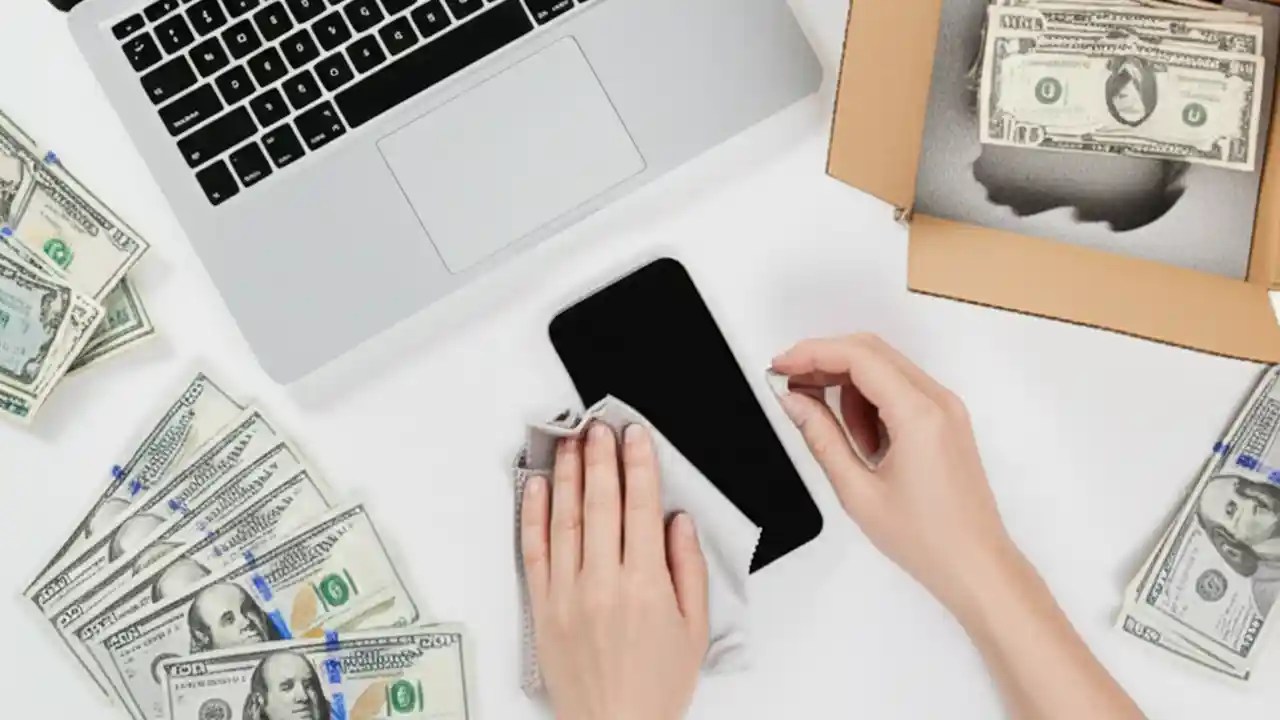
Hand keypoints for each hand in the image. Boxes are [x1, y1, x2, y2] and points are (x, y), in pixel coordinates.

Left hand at [521, 424, 708, 719]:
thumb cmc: (656, 686)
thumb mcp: (694, 629)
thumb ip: (688, 569)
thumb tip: (678, 520)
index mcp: (645, 585)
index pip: (640, 508)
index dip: (639, 465)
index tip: (635, 436)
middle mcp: (603, 582)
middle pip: (599, 504)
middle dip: (600, 458)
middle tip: (599, 425)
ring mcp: (567, 593)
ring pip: (563, 519)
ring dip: (566, 475)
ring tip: (568, 441)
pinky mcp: (542, 608)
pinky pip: (533, 551)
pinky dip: (533, 515)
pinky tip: (536, 486)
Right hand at [772, 334, 1018, 612]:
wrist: (976, 565)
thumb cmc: (927, 539)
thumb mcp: (857, 491)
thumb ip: (821, 437)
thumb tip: (793, 402)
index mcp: (918, 415)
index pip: (858, 357)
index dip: (812, 354)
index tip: (781, 367)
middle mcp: (938, 401)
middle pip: (871, 352)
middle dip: (825, 362)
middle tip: (791, 386)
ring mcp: (946, 409)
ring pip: (884, 369)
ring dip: (848, 388)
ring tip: (837, 437)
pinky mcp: (946, 421)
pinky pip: (900, 391)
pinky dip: (871, 403)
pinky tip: (864, 444)